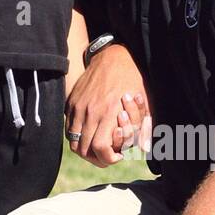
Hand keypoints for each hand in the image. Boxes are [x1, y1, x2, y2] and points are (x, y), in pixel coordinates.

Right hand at [65, 45, 150, 166]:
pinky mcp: (71, 103)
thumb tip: (144, 148)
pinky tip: (89, 135)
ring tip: (97, 149)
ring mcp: (78, 107)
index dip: (107, 158)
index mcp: (109, 112)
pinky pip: (69, 128)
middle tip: (107, 156)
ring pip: (74, 142)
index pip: (100, 147)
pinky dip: (77, 137)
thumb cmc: (132, 79)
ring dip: (84, 150)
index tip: (117, 156)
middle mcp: (91, 111)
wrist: (112, 56)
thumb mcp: (145, 101)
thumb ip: (144, 126)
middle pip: (85, 149)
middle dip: (96, 159)